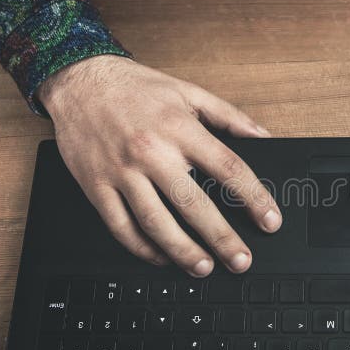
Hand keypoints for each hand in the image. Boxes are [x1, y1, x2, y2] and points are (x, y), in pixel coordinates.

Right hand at [37, 55, 281, 276]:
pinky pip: (121, 226)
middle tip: (241, 261)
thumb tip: (263, 137)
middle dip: (222, 238)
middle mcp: (151, 152)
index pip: (227, 168)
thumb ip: (229, 116)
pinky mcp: (96, 186)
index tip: (270, 220)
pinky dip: (142, 248)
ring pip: (156, 223)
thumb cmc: (135, 88)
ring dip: (183, 251)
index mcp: (179, 128)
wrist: (79, 80)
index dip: (254, 198)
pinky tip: (161, 258)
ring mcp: (121, 172)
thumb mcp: (188, 91)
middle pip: (193, 204)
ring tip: (204, 268)